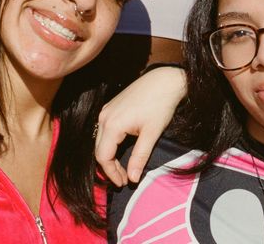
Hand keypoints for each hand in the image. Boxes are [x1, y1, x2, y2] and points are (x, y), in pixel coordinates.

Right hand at [94, 66, 185, 186]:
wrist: (164, 80)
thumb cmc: (160, 105)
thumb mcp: (151, 134)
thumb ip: (139, 157)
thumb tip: (133, 179)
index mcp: (112, 125)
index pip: (103, 157)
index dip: (112, 173)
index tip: (124, 183)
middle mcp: (104, 117)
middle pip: (99, 150)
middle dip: (110, 167)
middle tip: (124, 178)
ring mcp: (106, 110)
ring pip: (100, 140)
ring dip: (110, 155)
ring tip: (124, 167)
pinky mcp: (111, 107)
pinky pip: (105, 130)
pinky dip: (111, 143)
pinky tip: (122, 149)